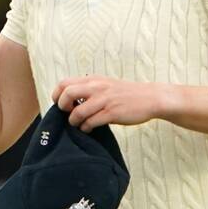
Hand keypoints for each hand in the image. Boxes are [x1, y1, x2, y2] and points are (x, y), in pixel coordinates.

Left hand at [52, 76, 166, 130]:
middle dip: (62, 107)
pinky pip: (91, 122)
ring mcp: (104, 100)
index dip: (57, 95)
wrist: (150, 98)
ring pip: (78, 112)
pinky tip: (89, 129)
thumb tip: (72, 99)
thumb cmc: (127, 94)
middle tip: (67, 114)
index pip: (64, 83)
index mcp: (93, 79)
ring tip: (79, 125)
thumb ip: (90, 89)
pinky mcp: (112, 113)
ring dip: (74, 121)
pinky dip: (86, 128)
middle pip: (67, 94)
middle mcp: (97, 87)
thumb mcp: (106, 84)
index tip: (60, 104)